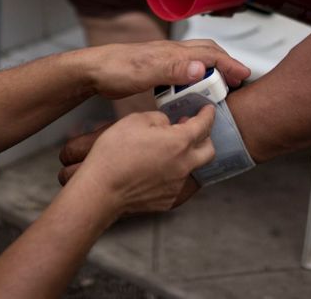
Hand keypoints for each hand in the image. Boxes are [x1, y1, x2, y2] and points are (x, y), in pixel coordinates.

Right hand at [58, 109, 210, 213]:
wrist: (101, 188)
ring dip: (186, 156)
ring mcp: (177, 185)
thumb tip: (166, 125)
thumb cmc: (115, 152)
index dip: (207, 115)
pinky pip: (177, 183)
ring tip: (167, 150)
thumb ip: (158, 119)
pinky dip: (172, 173)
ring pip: (192, 168)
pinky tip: (155, 169)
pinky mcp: (167, 200)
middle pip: (209, 151)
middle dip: (205, 138)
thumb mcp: (135, 120)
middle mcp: (184, 165)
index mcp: (179, 142)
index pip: (203, 126)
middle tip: (191, 129)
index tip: (208, 110)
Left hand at [85, 39, 249, 100]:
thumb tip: (201, 68)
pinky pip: (184, 70)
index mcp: (171, 52)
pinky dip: (197, 76)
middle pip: (206, 52)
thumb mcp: (144, 71)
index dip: (229, 63)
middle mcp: (170, 53)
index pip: (209, 54)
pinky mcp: (155, 70)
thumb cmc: (114, 69)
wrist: (91, 71)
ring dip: (212, 69)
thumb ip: (172, 69)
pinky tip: (194, 89)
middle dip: (225, 63)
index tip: (244, 75)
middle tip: (238, 80)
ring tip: (222, 84)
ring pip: (196, 60)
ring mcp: (163, 60)